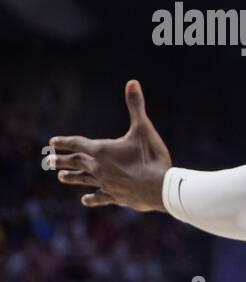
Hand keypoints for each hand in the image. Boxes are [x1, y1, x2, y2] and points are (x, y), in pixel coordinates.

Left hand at [48, 80, 171, 211]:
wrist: (161, 187)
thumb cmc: (152, 156)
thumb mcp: (144, 128)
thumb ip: (136, 106)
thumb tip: (132, 82)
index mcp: (102, 150)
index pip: (77, 144)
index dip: (64, 141)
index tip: (52, 142)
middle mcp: (99, 167)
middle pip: (75, 162)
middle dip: (61, 160)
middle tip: (48, 160)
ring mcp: (106, 183)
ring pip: (83, 179)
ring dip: (71, 177)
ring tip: (60, 176)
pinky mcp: (115, 196)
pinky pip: (98, 197)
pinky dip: (91, 198)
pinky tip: (84, 199)